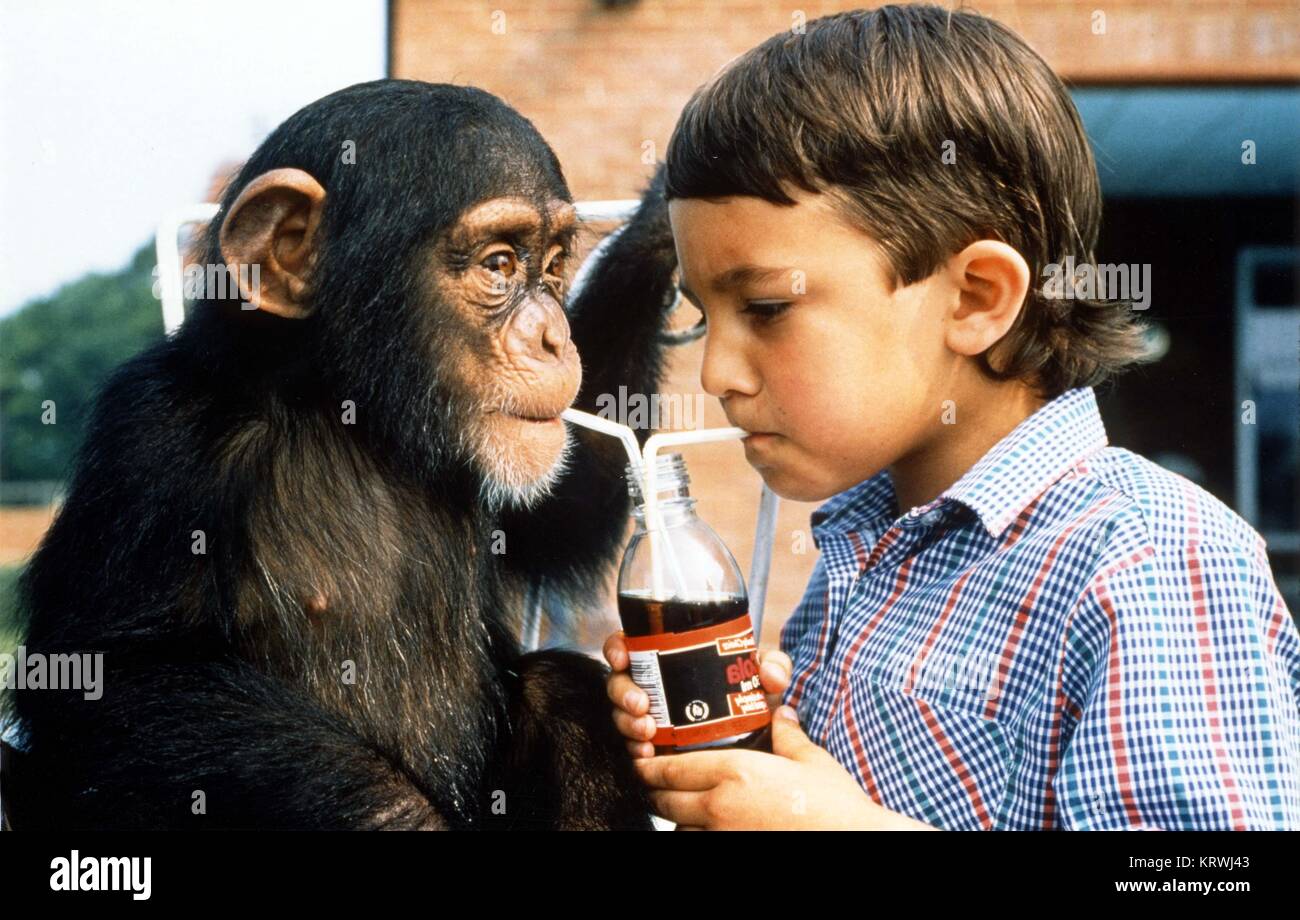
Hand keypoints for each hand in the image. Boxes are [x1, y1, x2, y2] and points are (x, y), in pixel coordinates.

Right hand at [603, 630, 792, 758]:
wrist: (758, 735)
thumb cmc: (752, 693)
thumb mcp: (764, 675)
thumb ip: (774, 666)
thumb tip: (769, 676)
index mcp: (668, 656)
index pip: (630, 645)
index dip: (617, 649)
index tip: (623, 659)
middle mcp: (654, 684)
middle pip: (619, 682)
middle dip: (624, 695)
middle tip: (641, 707)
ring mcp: (650, 714)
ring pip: (622, 714)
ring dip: (628, 723)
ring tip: (647, 735)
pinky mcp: (653, 743)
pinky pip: (633, 745)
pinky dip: (636, 750)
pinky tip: (646, 755)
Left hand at [634, 705, 935, 829]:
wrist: (854, 842)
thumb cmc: (835, 807)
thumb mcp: (811, 761)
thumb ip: (788, 734)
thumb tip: (782, 714)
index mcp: (735, 773)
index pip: (673, 768)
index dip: (651, 766)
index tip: (644, 762)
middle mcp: (720, 807)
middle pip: (665, 800)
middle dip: (657, 791)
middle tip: (656, 784)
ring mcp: (722, 838)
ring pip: (677, 829)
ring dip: (676, 819)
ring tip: (685, 811)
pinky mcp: (729, 855)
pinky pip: (696, 846)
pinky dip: (694, 838)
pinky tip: (707, 831)